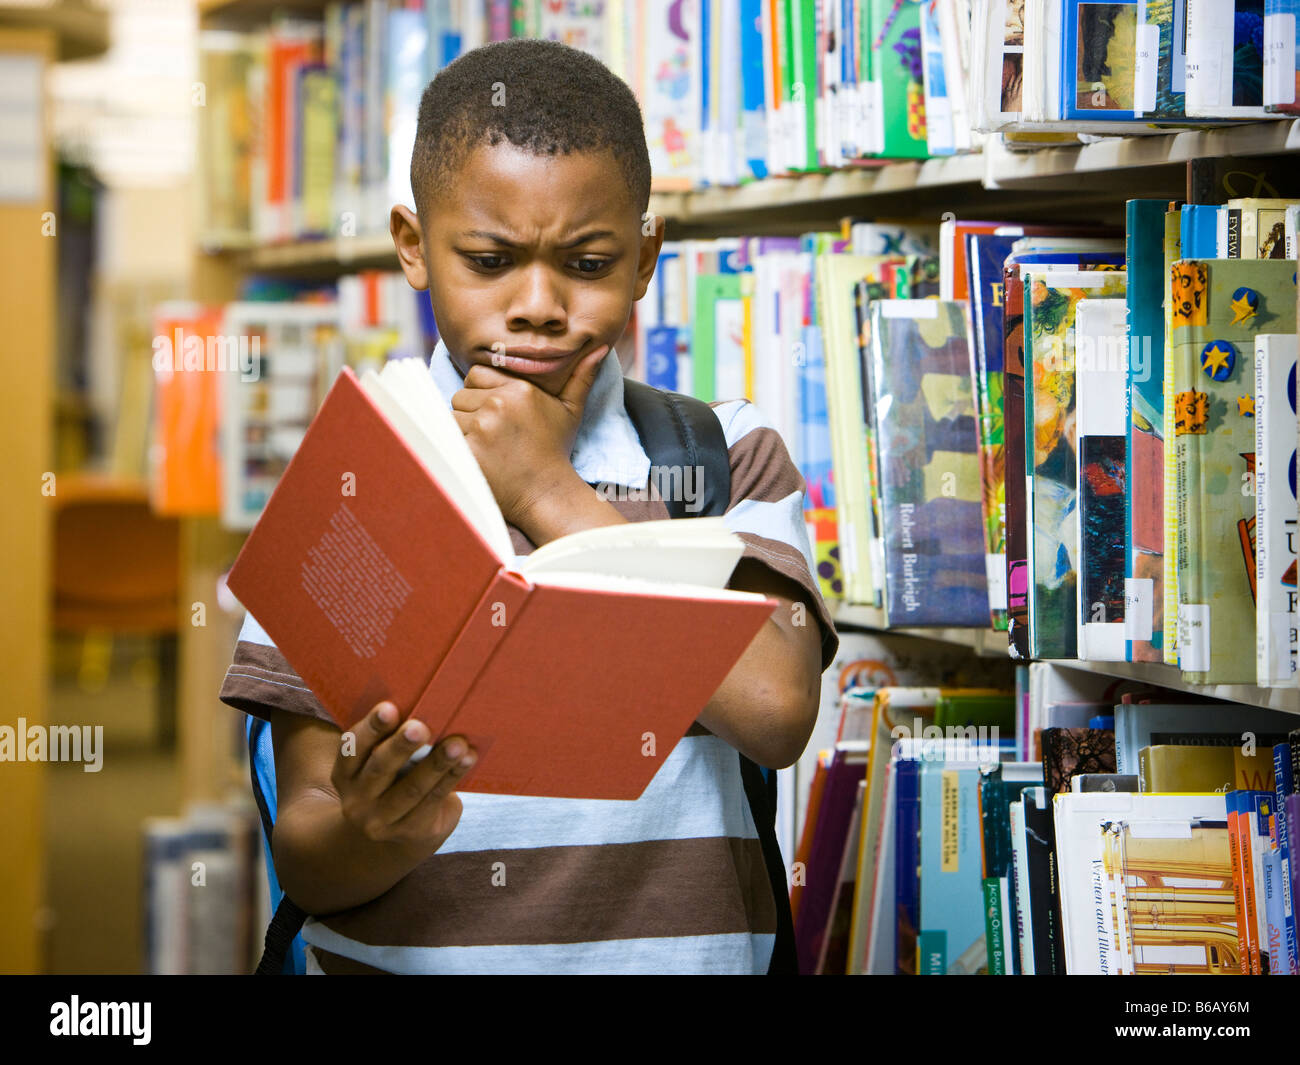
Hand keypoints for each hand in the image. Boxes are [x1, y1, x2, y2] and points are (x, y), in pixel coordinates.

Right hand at [331, 701, 475, 850]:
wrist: (401, 831)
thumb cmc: (395, 777)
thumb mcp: (381, 761)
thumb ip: (390, 738)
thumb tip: (424, 703)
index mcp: (345, 773)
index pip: (351, 749)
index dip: (370, 728)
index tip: (389, 708)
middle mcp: (357, 800)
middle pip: (380, 768)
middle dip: (401, 745)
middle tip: (420, 726)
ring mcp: (382, 820)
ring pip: (412, 788)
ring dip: (437, 763)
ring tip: (457, 743)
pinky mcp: (411, 831)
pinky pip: (434, 799)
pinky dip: (452, 776)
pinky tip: (468, 758)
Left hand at [451, 345, 609, 528]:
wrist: (547, 494)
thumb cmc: (555, 451)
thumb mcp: (571, 411)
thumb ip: (581, 377)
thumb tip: (599, 348)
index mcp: (520, 388)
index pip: (476, 374)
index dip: (482, 394)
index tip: (497, 417)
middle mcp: (500, 402)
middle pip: (460, 395)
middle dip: (470, 413)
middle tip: (492, 436)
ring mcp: (483, 426)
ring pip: (450, 415)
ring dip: (460, 430)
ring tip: (485, 448)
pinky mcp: (468, 448)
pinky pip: (445, 436)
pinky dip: (455, 446)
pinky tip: (476, 458)